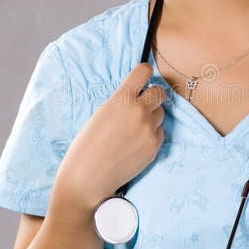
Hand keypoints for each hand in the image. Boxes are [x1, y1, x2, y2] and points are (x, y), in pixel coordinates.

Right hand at [54, 63, 166, 209]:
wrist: (88, 177)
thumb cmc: (87, 145)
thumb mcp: (102, 113)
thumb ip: (122, 101)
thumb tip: (139, 93)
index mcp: (122, 98)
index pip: (144, 71)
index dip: (144, 73)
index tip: (143, 78)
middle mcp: (139, 111)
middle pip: (160, 92)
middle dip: (151, 96)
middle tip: (140, 105)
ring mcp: (149, 130)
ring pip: (161, 112)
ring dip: (152, 116)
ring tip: (133, 128)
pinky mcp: (155, 146)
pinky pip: (160, 131)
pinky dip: (152, 133)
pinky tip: (135, 142)